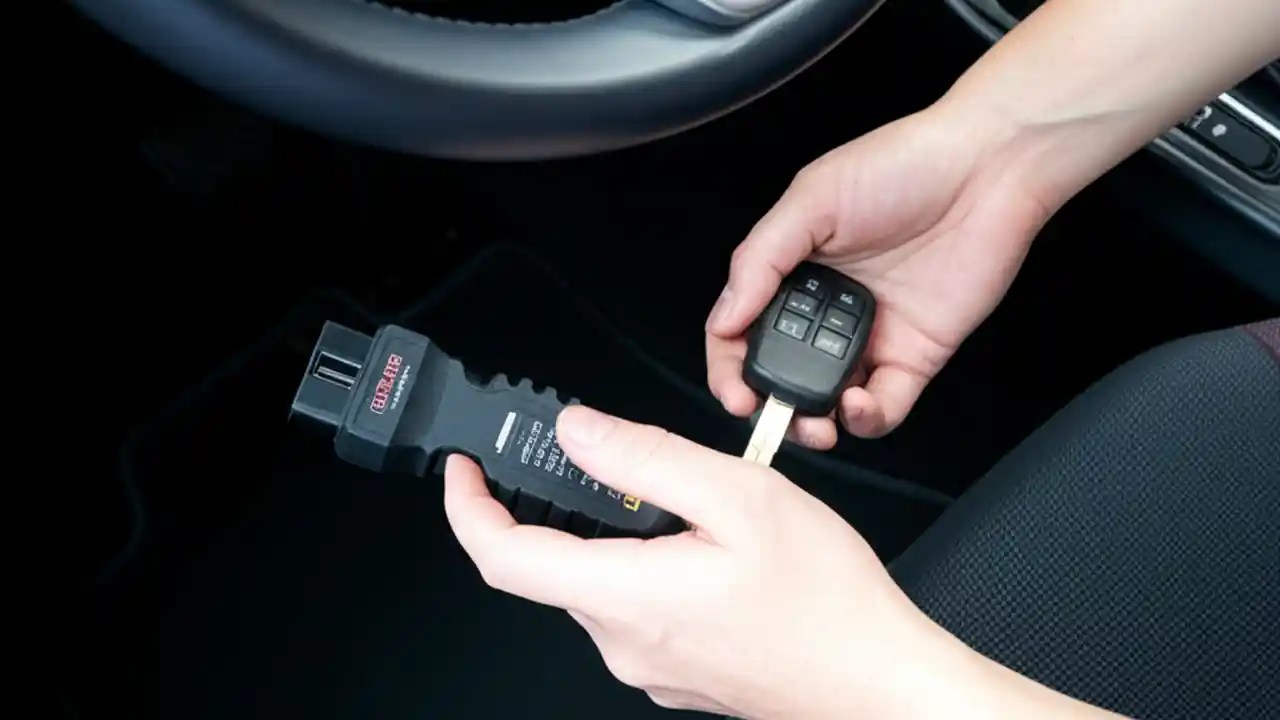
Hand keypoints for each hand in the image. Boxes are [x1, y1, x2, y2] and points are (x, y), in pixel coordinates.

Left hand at [443, 405, 954, 718]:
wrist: (878, 681)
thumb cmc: (828, 604)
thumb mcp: (741, 497)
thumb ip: (648, 458)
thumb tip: (579, 432)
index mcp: (628, 596)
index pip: (504, 556)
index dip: (468, 507)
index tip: (464, 469)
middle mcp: (625, 641)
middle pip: (554, 564)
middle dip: (563, 504)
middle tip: (600, 458)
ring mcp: (649, 663)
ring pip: (600, 581)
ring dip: (618, 533)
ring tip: (689, 505)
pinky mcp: (674, 670)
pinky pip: (635, 606)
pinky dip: (644, 564)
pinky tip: (707, 549)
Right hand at [705, 101, 1054, 444]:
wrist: (988, 167)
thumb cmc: (903, 164)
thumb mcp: (811, 199)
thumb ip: (760, 260)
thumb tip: (724, 318)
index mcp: (793, 272)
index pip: (742, 332)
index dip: (729, 367)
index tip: (733, 392)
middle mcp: (826, 310)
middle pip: (780, 375)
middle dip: (767, 405)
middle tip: (765, 413)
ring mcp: (870, 338)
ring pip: (828, 402)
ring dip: (812, 421)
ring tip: (813, 421)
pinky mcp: (915, 357)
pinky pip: (885, 407)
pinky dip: (866, 419)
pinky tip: (857, 405)